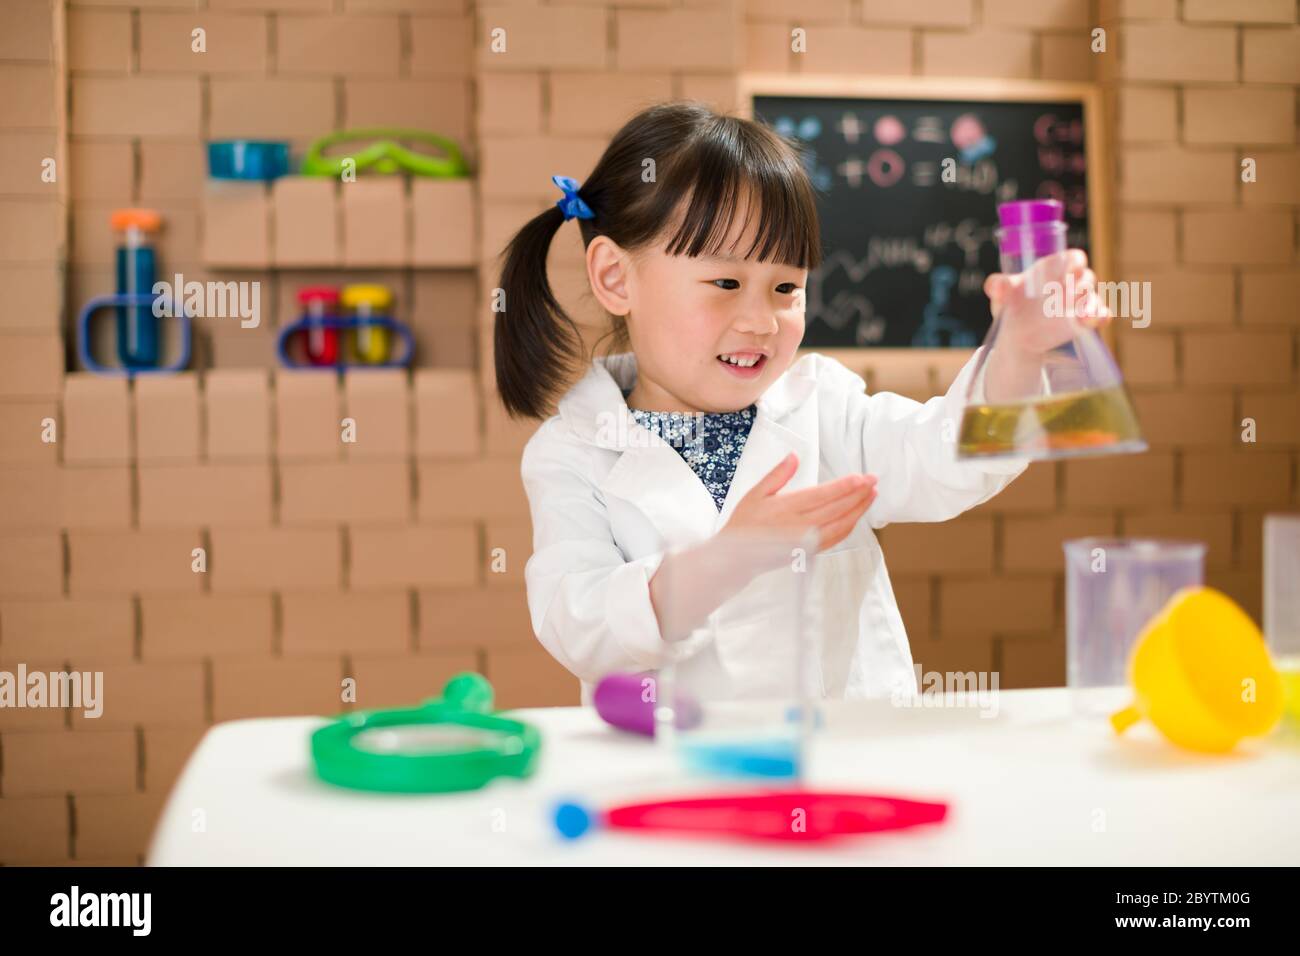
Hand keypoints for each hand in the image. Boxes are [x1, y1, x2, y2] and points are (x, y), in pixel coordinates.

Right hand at [722, 452, 876, 551]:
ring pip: (841, 524)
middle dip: (859, 494)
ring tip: (872, 495)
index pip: (823, 495)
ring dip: (859, 509)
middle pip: (838, 508)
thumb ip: (777, 475)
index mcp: (787, 508)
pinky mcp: (810, 551)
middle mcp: (800, 526)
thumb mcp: (756, 493)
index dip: (845, 486)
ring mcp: (807, 541)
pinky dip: (850, 526)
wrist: (738, 555)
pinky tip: (857, 515)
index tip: (861, 477)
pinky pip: (836, 538)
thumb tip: (795, 456)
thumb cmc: (745, 522)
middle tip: (874, 480)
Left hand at [983, 249, 1111, 355]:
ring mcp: (1079, 302)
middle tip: (1065, 298)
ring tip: (1080, 315)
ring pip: (1094, 298)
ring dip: (1091, 304)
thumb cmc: (1012, 306)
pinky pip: (1100, 316)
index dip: (1076, 261)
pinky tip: (1091, 322)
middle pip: (1087, 277)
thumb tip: (998, 286)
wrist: (1017, 335)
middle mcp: (1071, 283)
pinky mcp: (1083, 321)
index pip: (1074, 258)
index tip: (1071, 271)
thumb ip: (997, 286)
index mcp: (1055, 269)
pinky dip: (1100, 317)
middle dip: (1081, 286)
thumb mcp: (1002, 296)